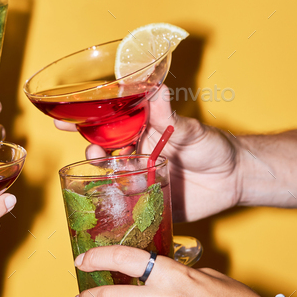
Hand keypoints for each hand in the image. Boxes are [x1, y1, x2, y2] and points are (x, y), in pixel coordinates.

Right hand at [56, 85, 241, 221]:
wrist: (233, 180)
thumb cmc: (212, 147)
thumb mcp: (190, 129)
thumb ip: (169, 115)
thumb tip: (158, 88)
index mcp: (140, 133)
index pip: (107, 126)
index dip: (83, 122)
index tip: (62, 120)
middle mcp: (135, 156)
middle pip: (102, 154)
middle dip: (91, 153)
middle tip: (93, 154)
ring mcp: (140, 180)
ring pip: (111, 180)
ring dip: (103, 179)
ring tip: (106, 177)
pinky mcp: (148, 204)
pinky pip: (126, 207)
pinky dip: (115, 207)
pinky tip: (109, 207)